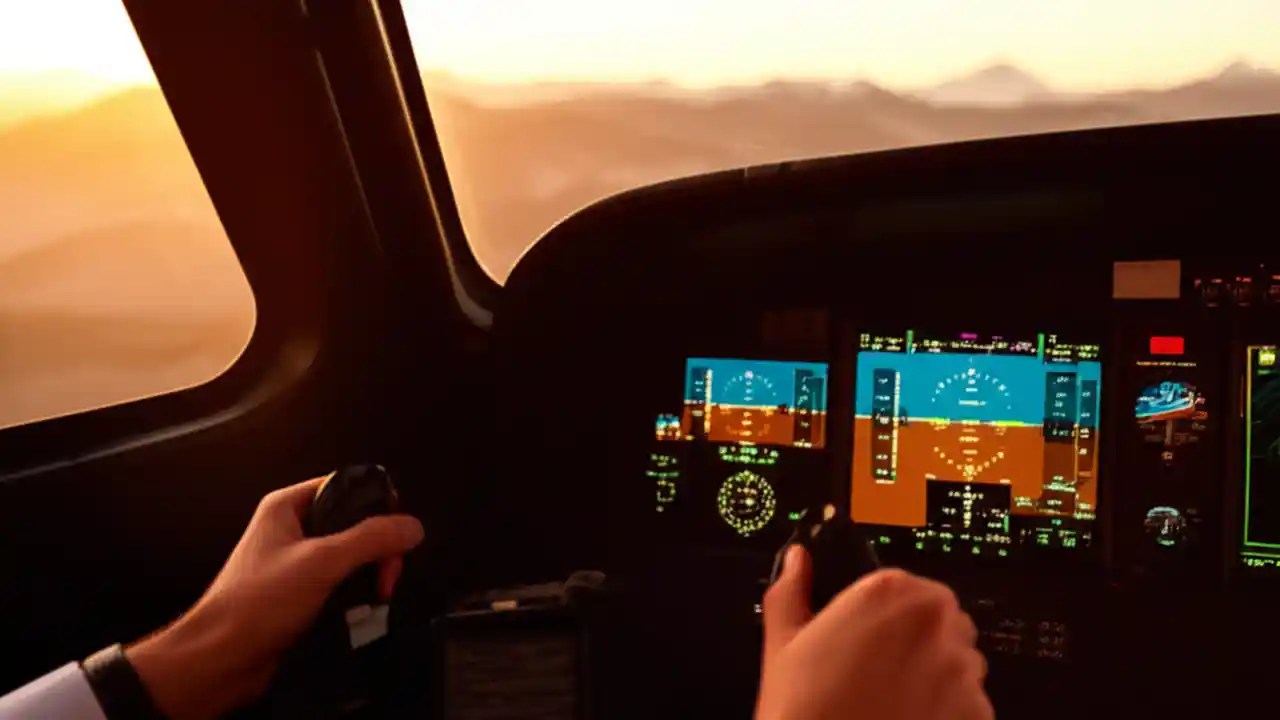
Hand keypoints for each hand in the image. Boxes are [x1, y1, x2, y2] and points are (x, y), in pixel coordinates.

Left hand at [125, 477, 424, 719]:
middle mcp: (292, 529)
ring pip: (352, 557)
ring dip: (370, 575)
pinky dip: (357, 595)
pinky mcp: (301, 595)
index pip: (346, 486)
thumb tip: (414, 526)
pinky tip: (364, 610)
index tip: (396, 534)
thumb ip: (371, 539)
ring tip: (379, 596)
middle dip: (379, 549)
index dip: (377, 505)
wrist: (219, 660)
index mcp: (288, 506)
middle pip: (355, 524)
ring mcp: (296, 563)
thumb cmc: (259, 603)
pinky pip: (341, 585)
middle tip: (387, 576)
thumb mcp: (321, 561)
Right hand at [756, 546, 991, 719]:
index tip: (874, 635)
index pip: (909, 586)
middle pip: (943, 620)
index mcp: (887, 592)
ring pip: (962, 663)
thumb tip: (797, 561)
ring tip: (895, 704)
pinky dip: (950, 715)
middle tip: (882, 673)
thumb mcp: (783, 643)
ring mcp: (960, 669)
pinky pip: (971, 706)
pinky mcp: (978, 713)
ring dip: (939, 678)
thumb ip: (792, 591)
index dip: (891, 614)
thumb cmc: (802, 711)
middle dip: (921, 642)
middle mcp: (932, 622)